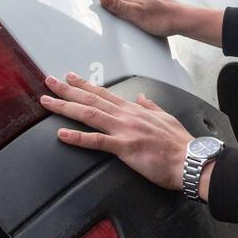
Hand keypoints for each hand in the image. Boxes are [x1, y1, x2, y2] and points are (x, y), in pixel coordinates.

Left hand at [41, 72, 195, 191]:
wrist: (190, 160)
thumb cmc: (180, 143)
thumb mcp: (166, 118)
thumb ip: (151, 106)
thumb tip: (142, 97)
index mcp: (135, 110)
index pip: (105, 94)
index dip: (85, 85)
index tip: (70, 77)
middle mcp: (127, 116)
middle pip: (92, 99)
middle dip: (67, 90)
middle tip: (49, 82)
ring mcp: (125, 130)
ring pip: (90, 114)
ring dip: (66, 107)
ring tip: (47, 102)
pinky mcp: (126, 147)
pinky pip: (97, 141)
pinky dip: (78, 137)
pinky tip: (62, 134)